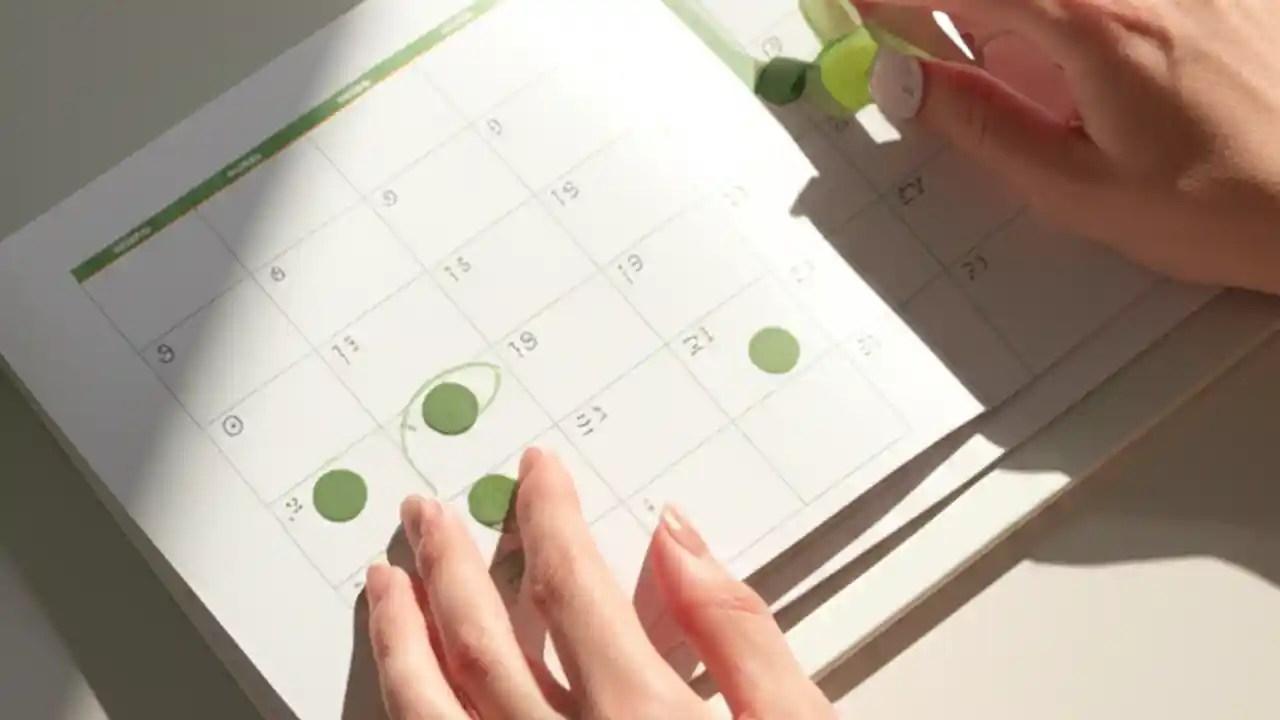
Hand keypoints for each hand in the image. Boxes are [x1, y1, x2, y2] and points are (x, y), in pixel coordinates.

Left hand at [363, 447, 835, 718]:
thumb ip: (743, 633)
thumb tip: (678, 539)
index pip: (572, 587)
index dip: (548, 517)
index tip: (534, 475)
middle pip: (482, 641)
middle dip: (449, 563)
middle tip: (425, 515)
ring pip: (434, 714)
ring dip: (400, 640)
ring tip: (380, 586)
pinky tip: (396, 698)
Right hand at [859, 0, 1279, 295]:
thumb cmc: (1217, 206)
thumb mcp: (1076, 187)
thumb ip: (979, 126)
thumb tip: (903, 83)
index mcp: (1094, 25)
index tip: (853, 1)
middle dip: (957, 13)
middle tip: (919, 45)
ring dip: (1014, 26)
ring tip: (1015, 73)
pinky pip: (1108, 2)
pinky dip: (1067, 23)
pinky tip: (1073, 74)